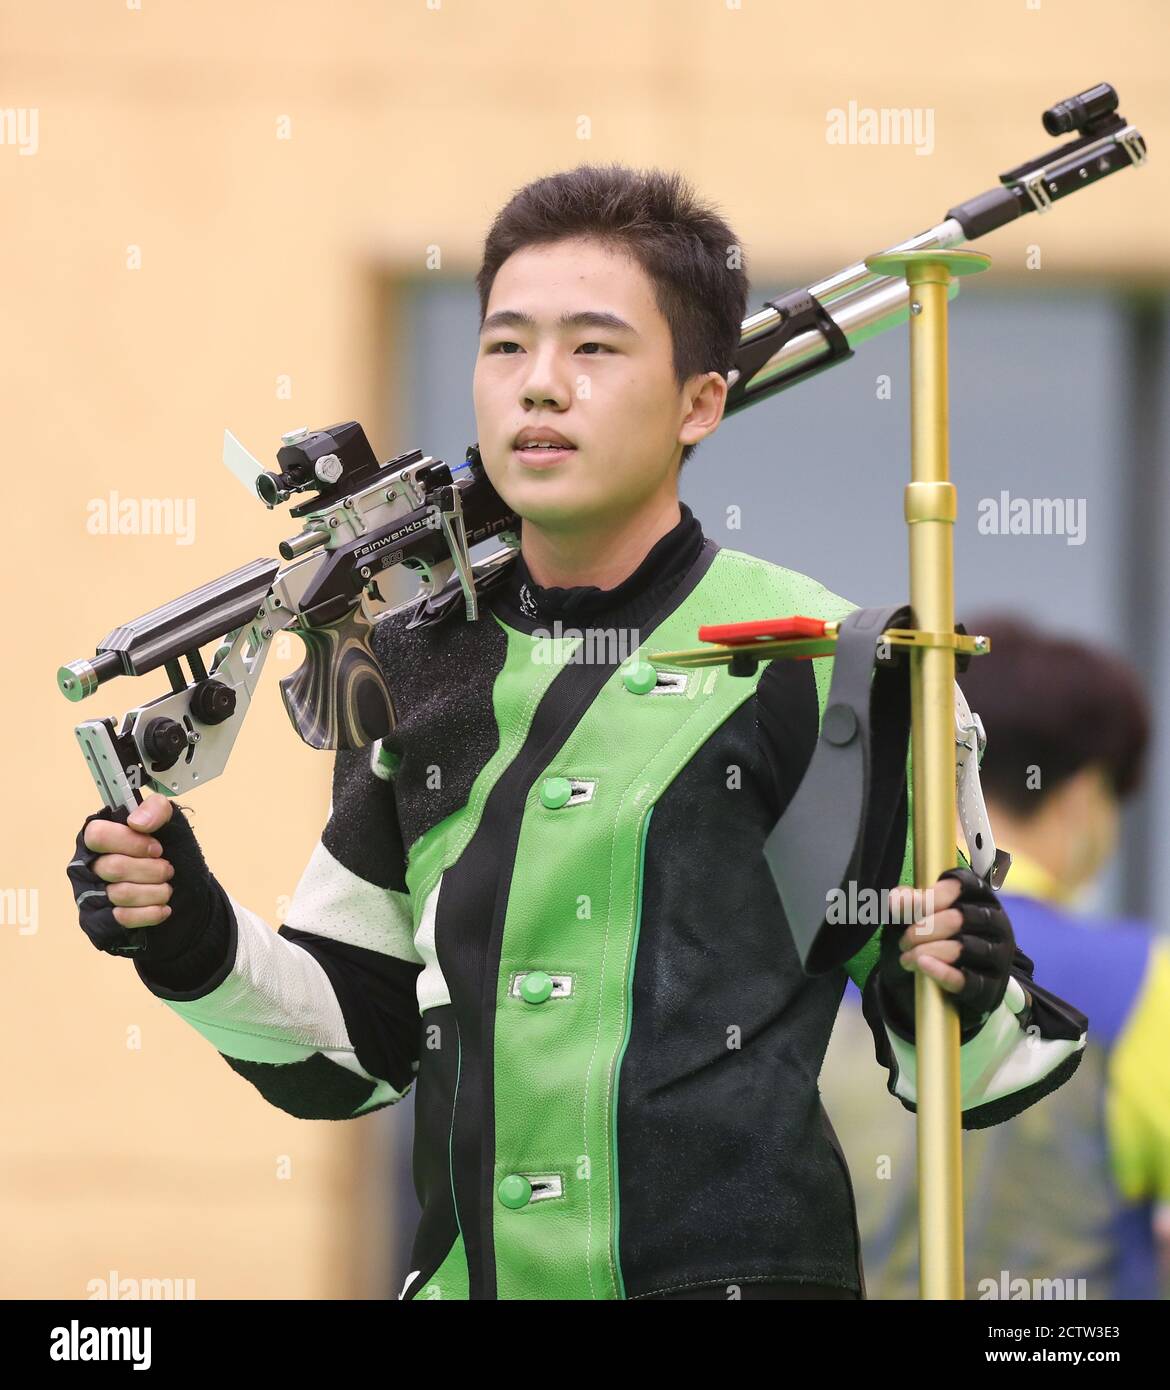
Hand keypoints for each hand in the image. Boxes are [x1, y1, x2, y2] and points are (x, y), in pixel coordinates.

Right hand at [67, 794, 209, 955]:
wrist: (186, 892)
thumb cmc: (170, 853)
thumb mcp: (171, 823)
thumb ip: (156, 809)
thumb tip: (137, 821)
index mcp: (99, 836)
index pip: (98, 835)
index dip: (131, 842)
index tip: (157, 848)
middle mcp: (87, 864)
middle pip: (113, 867)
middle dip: (151, 869)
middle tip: (168, 870)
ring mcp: (89, 894)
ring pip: (120, 894)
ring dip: (155, 891)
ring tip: (166, 888)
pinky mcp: (97, 920)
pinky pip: (120, 918)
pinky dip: (150, 913)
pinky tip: (162, 907)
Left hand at [878, 866, 1016, 1038]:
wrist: (953, 982)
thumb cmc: (935, 938)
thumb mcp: (919, 915)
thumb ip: (907, 902)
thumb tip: (896, 899)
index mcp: (980, 896)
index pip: (958, 885)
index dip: (928, 897)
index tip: (907, 910)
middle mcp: (995, 922)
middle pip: (957, 918)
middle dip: (921, 930)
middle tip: (903, 942)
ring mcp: (998, 955)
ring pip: (962, 947)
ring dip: (925, 952)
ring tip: (906, 959)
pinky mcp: (992, 986)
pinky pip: (968, 980)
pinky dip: (942, 972)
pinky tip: (922, 965)